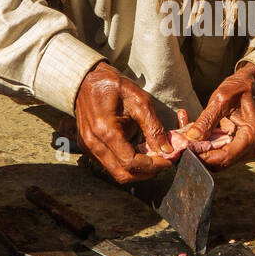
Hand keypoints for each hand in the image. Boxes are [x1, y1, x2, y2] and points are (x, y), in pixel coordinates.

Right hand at [73, 62, 173, 183]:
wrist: (86, 80)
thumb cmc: (113, 85)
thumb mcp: (139, 100)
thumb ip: (153, 127)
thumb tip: (166, 150)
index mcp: (105, 130)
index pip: (131, 163)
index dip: (153, 166)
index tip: (167, 160)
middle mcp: (93, 143)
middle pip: (123, 175)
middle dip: (145, 173)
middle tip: (161, 162)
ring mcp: (88, 147)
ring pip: (116, 172)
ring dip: (136, 169)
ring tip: (151, 156)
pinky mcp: (87, 148)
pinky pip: (108, 164)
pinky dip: (125, 163)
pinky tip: (136, 150)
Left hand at [186, 62, 254, 169]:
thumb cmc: (241, 87)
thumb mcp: (221, 98)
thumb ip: (207, 120)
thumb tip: (191, 139)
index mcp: (252, 135)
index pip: (225, 156)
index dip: (203, 157)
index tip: (185, 150)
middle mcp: (253, 147)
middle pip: (221, 162)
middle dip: (200, 154)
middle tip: (180, 142)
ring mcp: (248, 149)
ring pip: (219, 159)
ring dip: (201, 150)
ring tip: (185, 133)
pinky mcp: (241, 148)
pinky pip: (221, 152)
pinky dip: (207, 145)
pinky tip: (195, 132)